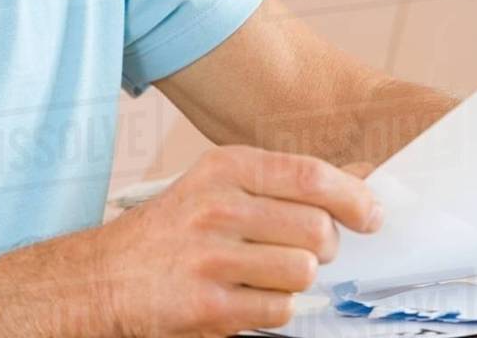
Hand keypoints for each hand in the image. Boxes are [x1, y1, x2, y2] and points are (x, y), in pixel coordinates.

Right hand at [96, 145, 383, 337]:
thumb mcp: (218, 183)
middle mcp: (218, 205)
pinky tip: (248, 295)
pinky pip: (279, 309)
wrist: (105, 276)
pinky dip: (274, 307)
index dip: (353, 196)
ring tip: (266, 272)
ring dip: (296, 278)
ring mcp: (212, 257)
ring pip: (303, 271)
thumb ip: (282, 181)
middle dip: (324, 245)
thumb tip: (359, 179)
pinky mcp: (209, 305)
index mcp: (225, 167)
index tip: (371, 213)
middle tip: (308, 249)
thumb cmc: (171, 229)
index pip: (309, 174)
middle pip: (316, 228)